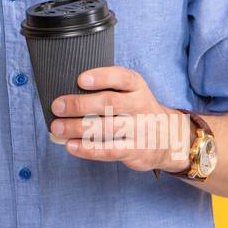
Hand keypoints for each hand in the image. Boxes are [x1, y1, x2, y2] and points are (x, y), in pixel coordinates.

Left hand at [49, 66, 192, 173]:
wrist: (170, 138)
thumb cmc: (137, 110)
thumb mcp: (131, 92)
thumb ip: (108, 88)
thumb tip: (66, 92)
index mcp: (137, 87)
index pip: (122, 78)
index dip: (101, 77)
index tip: (80, 79)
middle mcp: (141, 106)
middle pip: (110, 103)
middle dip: (80, 104)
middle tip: (57, 106)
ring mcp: (140, 129)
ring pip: (108, 128)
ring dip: (78, 128)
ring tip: (57, 127)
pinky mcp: (137, 150)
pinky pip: (110, 150)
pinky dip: (88, 149)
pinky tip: (71, 145)